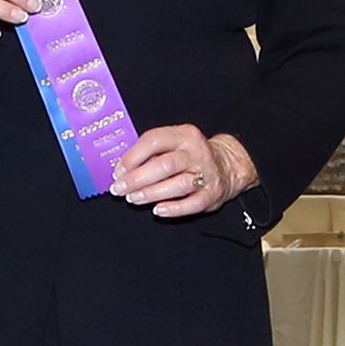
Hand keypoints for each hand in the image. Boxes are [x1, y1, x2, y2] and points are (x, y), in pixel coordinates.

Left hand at [113, 127, 254, 218]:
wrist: (227, 166)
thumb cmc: (190, 156)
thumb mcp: (174, 144)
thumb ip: (151, 153)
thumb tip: (122, 169)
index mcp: (184, 135)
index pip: (154, 140)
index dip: (132, 156)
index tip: (117, 171)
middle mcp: (196, 152)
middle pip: (164, 165)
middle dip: (137, 179)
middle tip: (119, 189)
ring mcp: (206, 174)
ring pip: (177, 185)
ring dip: (151, 193)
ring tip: (134, 199)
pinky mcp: (212, 194)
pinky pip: (192, 204)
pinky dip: (173, 209)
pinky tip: (157, 210)